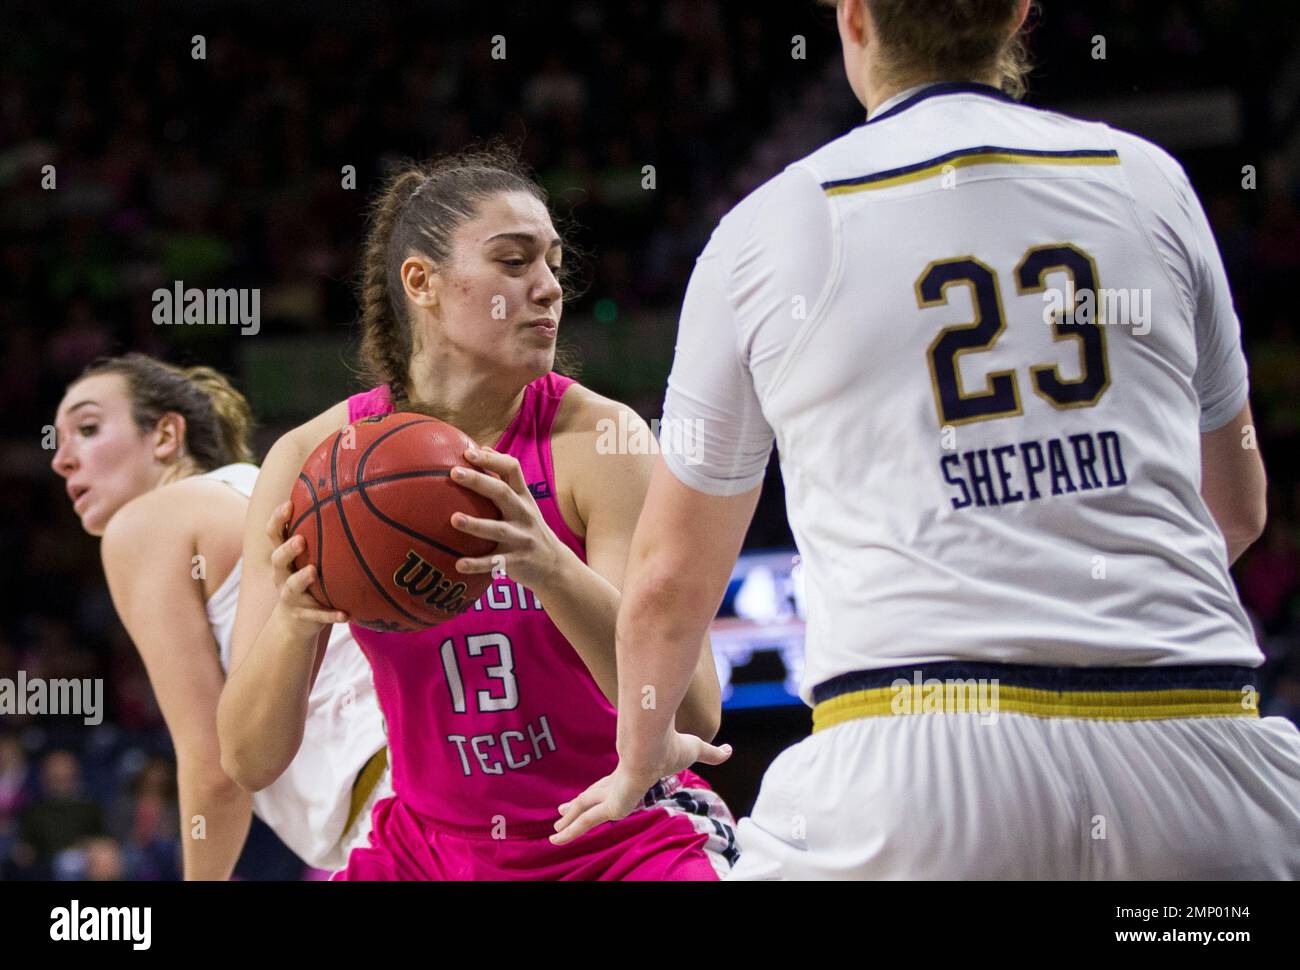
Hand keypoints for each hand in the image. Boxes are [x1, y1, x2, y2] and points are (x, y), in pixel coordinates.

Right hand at [266, 499, 347, 638]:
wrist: (294, 625)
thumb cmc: (306, 580)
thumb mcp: (306, 558)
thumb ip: (318, 534)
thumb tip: (342, 495)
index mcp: (283, 558)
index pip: (274, 535)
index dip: (278, 520)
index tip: (288, 504)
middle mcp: (282, 575)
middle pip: (277, 559)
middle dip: (287, 549)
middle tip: (300, 540)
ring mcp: (291, 597)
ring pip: (291, 587)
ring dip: (301, 578)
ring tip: (313, 571)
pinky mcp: (304, 617)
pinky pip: (317, 617)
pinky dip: (330, 615)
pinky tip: (345, 614)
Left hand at [449, 445, 566, 590]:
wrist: (556, 566)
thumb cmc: (529, 529)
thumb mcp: (524, 503)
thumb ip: (505, 480)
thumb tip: (481, 448)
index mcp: (524, 497)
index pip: (512, 469)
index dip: (491, 459)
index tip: (468, 452)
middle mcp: (524, 514)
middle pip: (502, 493)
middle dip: (478, 481)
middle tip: (454, 472)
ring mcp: (521, 538)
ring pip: (497, 529)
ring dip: (475, 524)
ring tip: (453, 519)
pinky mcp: (517, 562)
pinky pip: (495, 563)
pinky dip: (477, 564)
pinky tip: (458, 564)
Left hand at [550, 730, 731, 844]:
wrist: (654, 743)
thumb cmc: (672, 745)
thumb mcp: (696, 751)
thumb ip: (711, 754)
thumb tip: (731, 750)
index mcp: (632, 772)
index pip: (612, 785)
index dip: (601, 791)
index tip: (590, 794)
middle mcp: (617, 783)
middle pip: (593, 798)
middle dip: (578, 806)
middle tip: (562, 812)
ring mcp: (611, 794)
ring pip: (584, 812)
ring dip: (569, 823)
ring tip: (553, 835)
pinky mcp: (608, 805)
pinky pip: (584, 822)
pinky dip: (570, 831)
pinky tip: (555, 839)